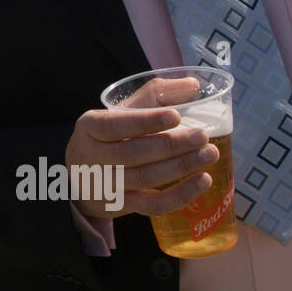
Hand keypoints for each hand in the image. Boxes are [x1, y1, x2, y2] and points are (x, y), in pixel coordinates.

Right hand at [65, 77, 218, 218]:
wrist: (82, 176)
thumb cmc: (108, 136)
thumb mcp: (119, 111)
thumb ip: (154, 95)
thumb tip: (193, 85)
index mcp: (90, 127)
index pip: (114, 124)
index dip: (145, 121)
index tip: (175, 116)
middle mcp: (92, 157)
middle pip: (133, 153)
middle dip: (171, 145)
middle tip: (202, 136)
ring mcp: (105, 185)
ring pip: (145, 178)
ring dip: (180, 167)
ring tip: (209, 154)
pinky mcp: (122, 206)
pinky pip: (153, 205)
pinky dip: (180, 195)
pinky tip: (203, 181)